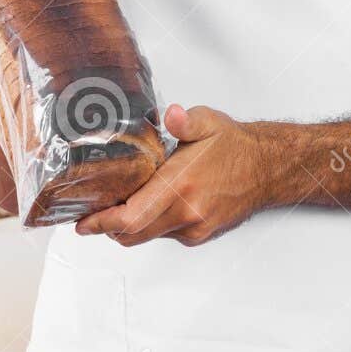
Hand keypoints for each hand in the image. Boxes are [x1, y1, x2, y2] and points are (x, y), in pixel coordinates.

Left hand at [74, 103, 273, 246]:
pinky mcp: (200, 235)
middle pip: (132, 234)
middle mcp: (187, 213)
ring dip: (129, 226)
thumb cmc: (235, 147)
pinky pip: (165, 234)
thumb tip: (171, 115)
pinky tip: (149, 205)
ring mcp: (194, 228)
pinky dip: (151, 224)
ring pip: (147, 236)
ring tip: (117, 207)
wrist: (267, 169)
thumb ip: (185, 120)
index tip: (83, 221)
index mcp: (182, 185)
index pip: (131, 217)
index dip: (101, 222)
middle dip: (107, 227)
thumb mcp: (208, 122)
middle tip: (90, 215)